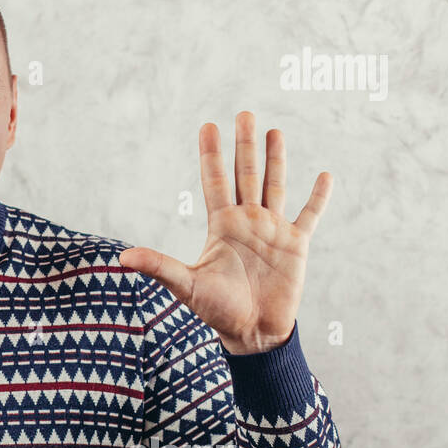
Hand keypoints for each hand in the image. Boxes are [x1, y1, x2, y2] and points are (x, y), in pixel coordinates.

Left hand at [118, 111, 332, 354]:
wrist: (252, 334)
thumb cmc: (217, 311)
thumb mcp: (186, 285)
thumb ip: (159, 266)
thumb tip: (123, 257)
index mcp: (222, 226)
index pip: (215, 181)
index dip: (212, 154)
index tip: (208, 125)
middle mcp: (247, 222)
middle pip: (246, 174)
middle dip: (245, 145)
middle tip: (245, 113)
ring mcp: (272, 231)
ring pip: (275, 186)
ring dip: (276, 160)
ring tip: (275, 132)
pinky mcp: (296, 246)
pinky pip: (310, 215)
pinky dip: (318, 197)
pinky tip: (324, 176)